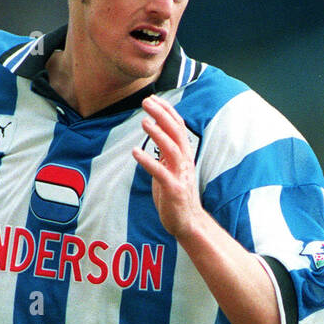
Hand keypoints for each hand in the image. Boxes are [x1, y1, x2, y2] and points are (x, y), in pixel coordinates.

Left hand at [132, 95, 203, 242]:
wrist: (188, 223)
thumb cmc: (177, 197)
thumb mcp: (172, 169)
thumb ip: (165, 153)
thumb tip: (156, 134)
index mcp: (184, 156)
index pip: (178, 127)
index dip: (167, 111)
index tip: (153, 99)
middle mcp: (185, 162)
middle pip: (176, 132)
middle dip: (162, 115)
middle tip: (146, 102)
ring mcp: (180, 176)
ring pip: (171, 148)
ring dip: (158, 134)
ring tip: (144, 122)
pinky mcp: (174, 190)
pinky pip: (160, 172)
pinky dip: (148, 161)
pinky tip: (135, 152)